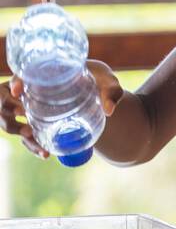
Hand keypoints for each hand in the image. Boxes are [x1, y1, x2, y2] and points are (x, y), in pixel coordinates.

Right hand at [3, 60, 122, 159]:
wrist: (100, 91)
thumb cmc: (100, 80)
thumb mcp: (108, 81)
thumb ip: (112, 91)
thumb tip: (109, 109)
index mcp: (44, 74)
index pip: (19, 76)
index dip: (14, 83)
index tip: (17, 91)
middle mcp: (32, 91)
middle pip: (6, 102)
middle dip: (7, 114)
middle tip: (25, 125)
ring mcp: (31, 108)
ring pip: (13, 122)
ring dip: (20, 132)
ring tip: (35, 141)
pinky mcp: (37, 122)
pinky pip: (28, 135)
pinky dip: (34, 145)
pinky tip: (46, 154)